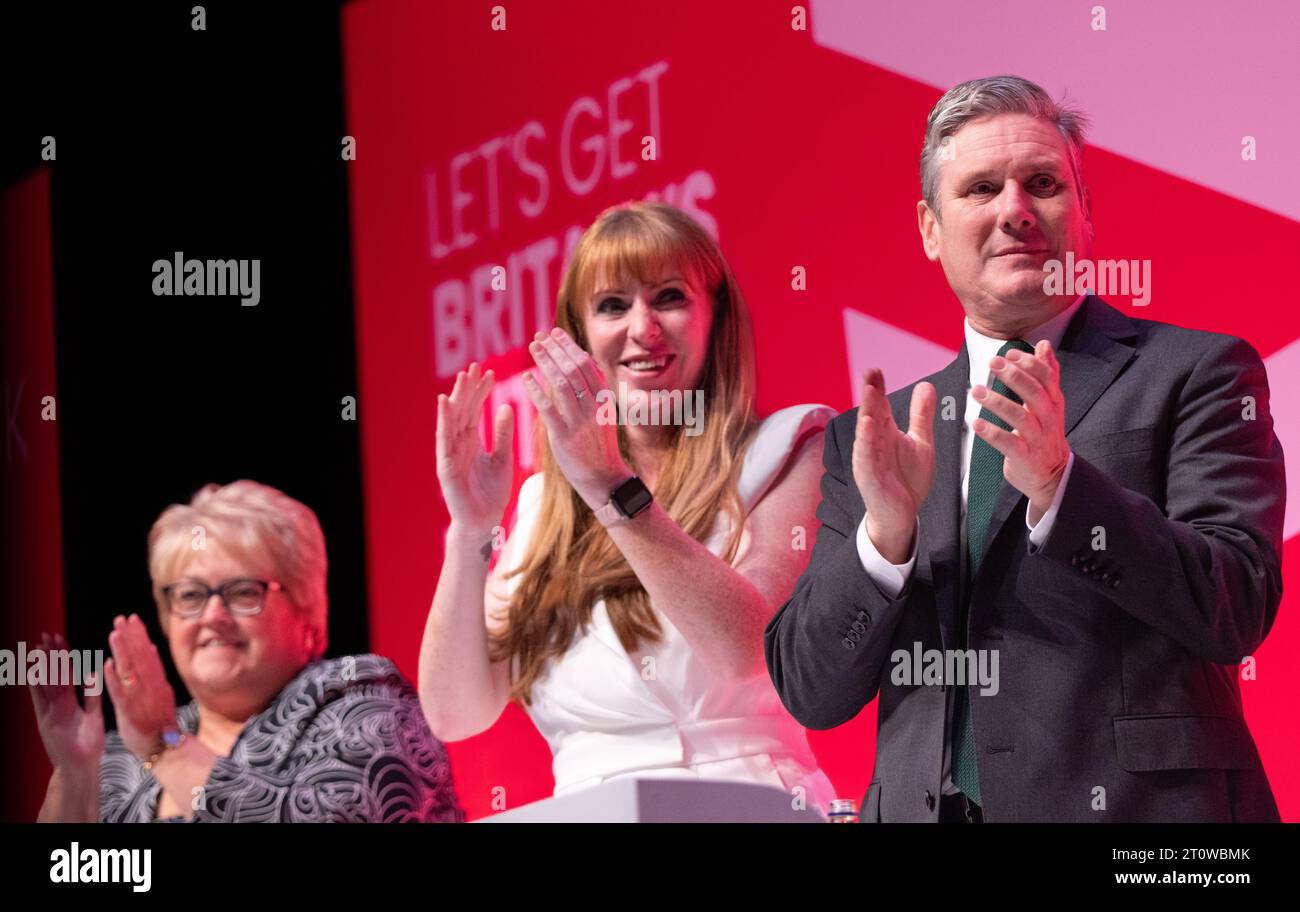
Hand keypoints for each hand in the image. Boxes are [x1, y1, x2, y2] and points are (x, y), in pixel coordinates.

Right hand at [29, 631, 104, 772]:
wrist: (82, 768)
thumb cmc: (89, 745)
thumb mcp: (94, 716)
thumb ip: (93, 697)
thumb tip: (93, 673)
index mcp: (71, 703)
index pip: (66, 674)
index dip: (63, 657)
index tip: (59, 639)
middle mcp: (58, 706)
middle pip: (53, 675)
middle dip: (50, 656)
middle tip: (46, 634)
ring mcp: (50, 713)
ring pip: (45, 685)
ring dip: (42, 666)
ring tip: (38, 647)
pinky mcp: (45, 722)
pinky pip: (40, 701)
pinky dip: (36, 687)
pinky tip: (33, 671)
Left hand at [104, 614, 177, 760]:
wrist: (166, 750)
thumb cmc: (159, 723)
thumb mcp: (160, 694)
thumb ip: (153, 673)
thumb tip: (151, 649)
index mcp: (158, 682)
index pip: (148, 653)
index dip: (139, 635)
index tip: (132, 618)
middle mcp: (153, 687)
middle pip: (141, 657)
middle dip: (131, 636)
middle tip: (122, 618)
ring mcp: (143, 699)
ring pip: (131, 671)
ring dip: (123, 651)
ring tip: (114, 633)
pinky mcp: (132, 713)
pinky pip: (121, 693)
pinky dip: (115, 679)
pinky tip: (108, 665)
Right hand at [436, 362, 515, 533]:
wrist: (484, 522)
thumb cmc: (492, 493)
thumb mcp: (503, 458)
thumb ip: (502, 434)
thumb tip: (506, 406)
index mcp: (471, 441)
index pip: (474, 410)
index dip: (480, 392)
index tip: (489, 372)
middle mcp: (458, 444)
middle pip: (463, 410)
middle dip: (468, 389)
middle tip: (475, 366)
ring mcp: (450, 453)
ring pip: (453, 420)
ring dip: (456, 398)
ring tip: (461, 378)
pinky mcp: (446, 465)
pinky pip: (444, 439)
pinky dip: (443, 421)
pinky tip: (444, 403)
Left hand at [522, 328, 630, 509]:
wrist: (604, 479)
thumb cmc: (599, 446)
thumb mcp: (602, 415)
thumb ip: (591, 393)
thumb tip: (576, 366)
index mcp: (604, 400)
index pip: (586, 365)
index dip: (569, 347)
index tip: (554, 334)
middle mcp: (593, 407)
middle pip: (572, 369)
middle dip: (555, 349)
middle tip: (539, 336)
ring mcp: (579, 422)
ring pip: (560, 384)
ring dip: (545, 362)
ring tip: (532, 348)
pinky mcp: (563, 437)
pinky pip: (547, 408)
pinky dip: (536, 390)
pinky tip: (526, 378)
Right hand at [853, 369, 935, 562]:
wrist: (901, 514)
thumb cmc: (907, 479)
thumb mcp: (920, 442)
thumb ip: (921, 415)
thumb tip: (925, 385)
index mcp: (885, 433)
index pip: (880, 405)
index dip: (877, 387)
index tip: (876, 370)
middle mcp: (874, 443)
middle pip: (871, 414)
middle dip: (871, 395)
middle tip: (871, 375)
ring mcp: (869, 459)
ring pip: (866, 433)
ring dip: (867, 414)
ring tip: (870, 396)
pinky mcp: (870, 477)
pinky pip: (866, 457)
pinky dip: (865, 443)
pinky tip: (867, 428)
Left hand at [972, 340, 1069, 518]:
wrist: (1054, 475)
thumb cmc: (1046, 434)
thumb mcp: (1050, 403)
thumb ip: (1046, 375)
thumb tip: (1044, 345)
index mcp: (1053, 402)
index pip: (1046, 377)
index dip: (1029, 363)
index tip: (1009, 353)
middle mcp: (1048, 418)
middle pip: (1035, 393)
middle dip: (1014, 375)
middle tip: (992, 362)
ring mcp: (1038, 439)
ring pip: (1021, 417)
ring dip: (997, 402)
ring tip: (976, 391)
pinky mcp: (1026, 458)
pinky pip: (1009, 444)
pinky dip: (993, 433)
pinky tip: (976, 423)